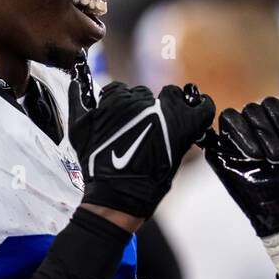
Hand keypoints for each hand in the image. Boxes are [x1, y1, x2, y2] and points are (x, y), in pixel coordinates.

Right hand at [68, 72, 213, 218]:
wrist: (117, 196)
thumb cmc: (96, 168)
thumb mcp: (78, 132)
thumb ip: (77, 102)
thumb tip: (75, 83)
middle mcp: (141, 102)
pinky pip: (202, 108)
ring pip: (172, 97)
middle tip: (146, 129)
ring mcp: (164, 114)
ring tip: (168, 125)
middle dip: (146, 108)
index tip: (127, 121)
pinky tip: (198, 110)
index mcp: (116, 99)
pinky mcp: (183, 128)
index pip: (122, 90)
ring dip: (170, 108)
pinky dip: (202, 106)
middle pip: (147, 94)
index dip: (125, 106)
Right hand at [198, 72, 278, 237]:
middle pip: (252, 108)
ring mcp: (235, 143)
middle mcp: (254, 130)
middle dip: (269, 132)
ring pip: (232, 116)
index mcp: (275, 124)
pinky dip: (223, 136)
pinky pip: (212, 134)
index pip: (270, 103)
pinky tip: (242, 152)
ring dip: (251, 138)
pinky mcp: (220, 157)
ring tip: (264, 161)